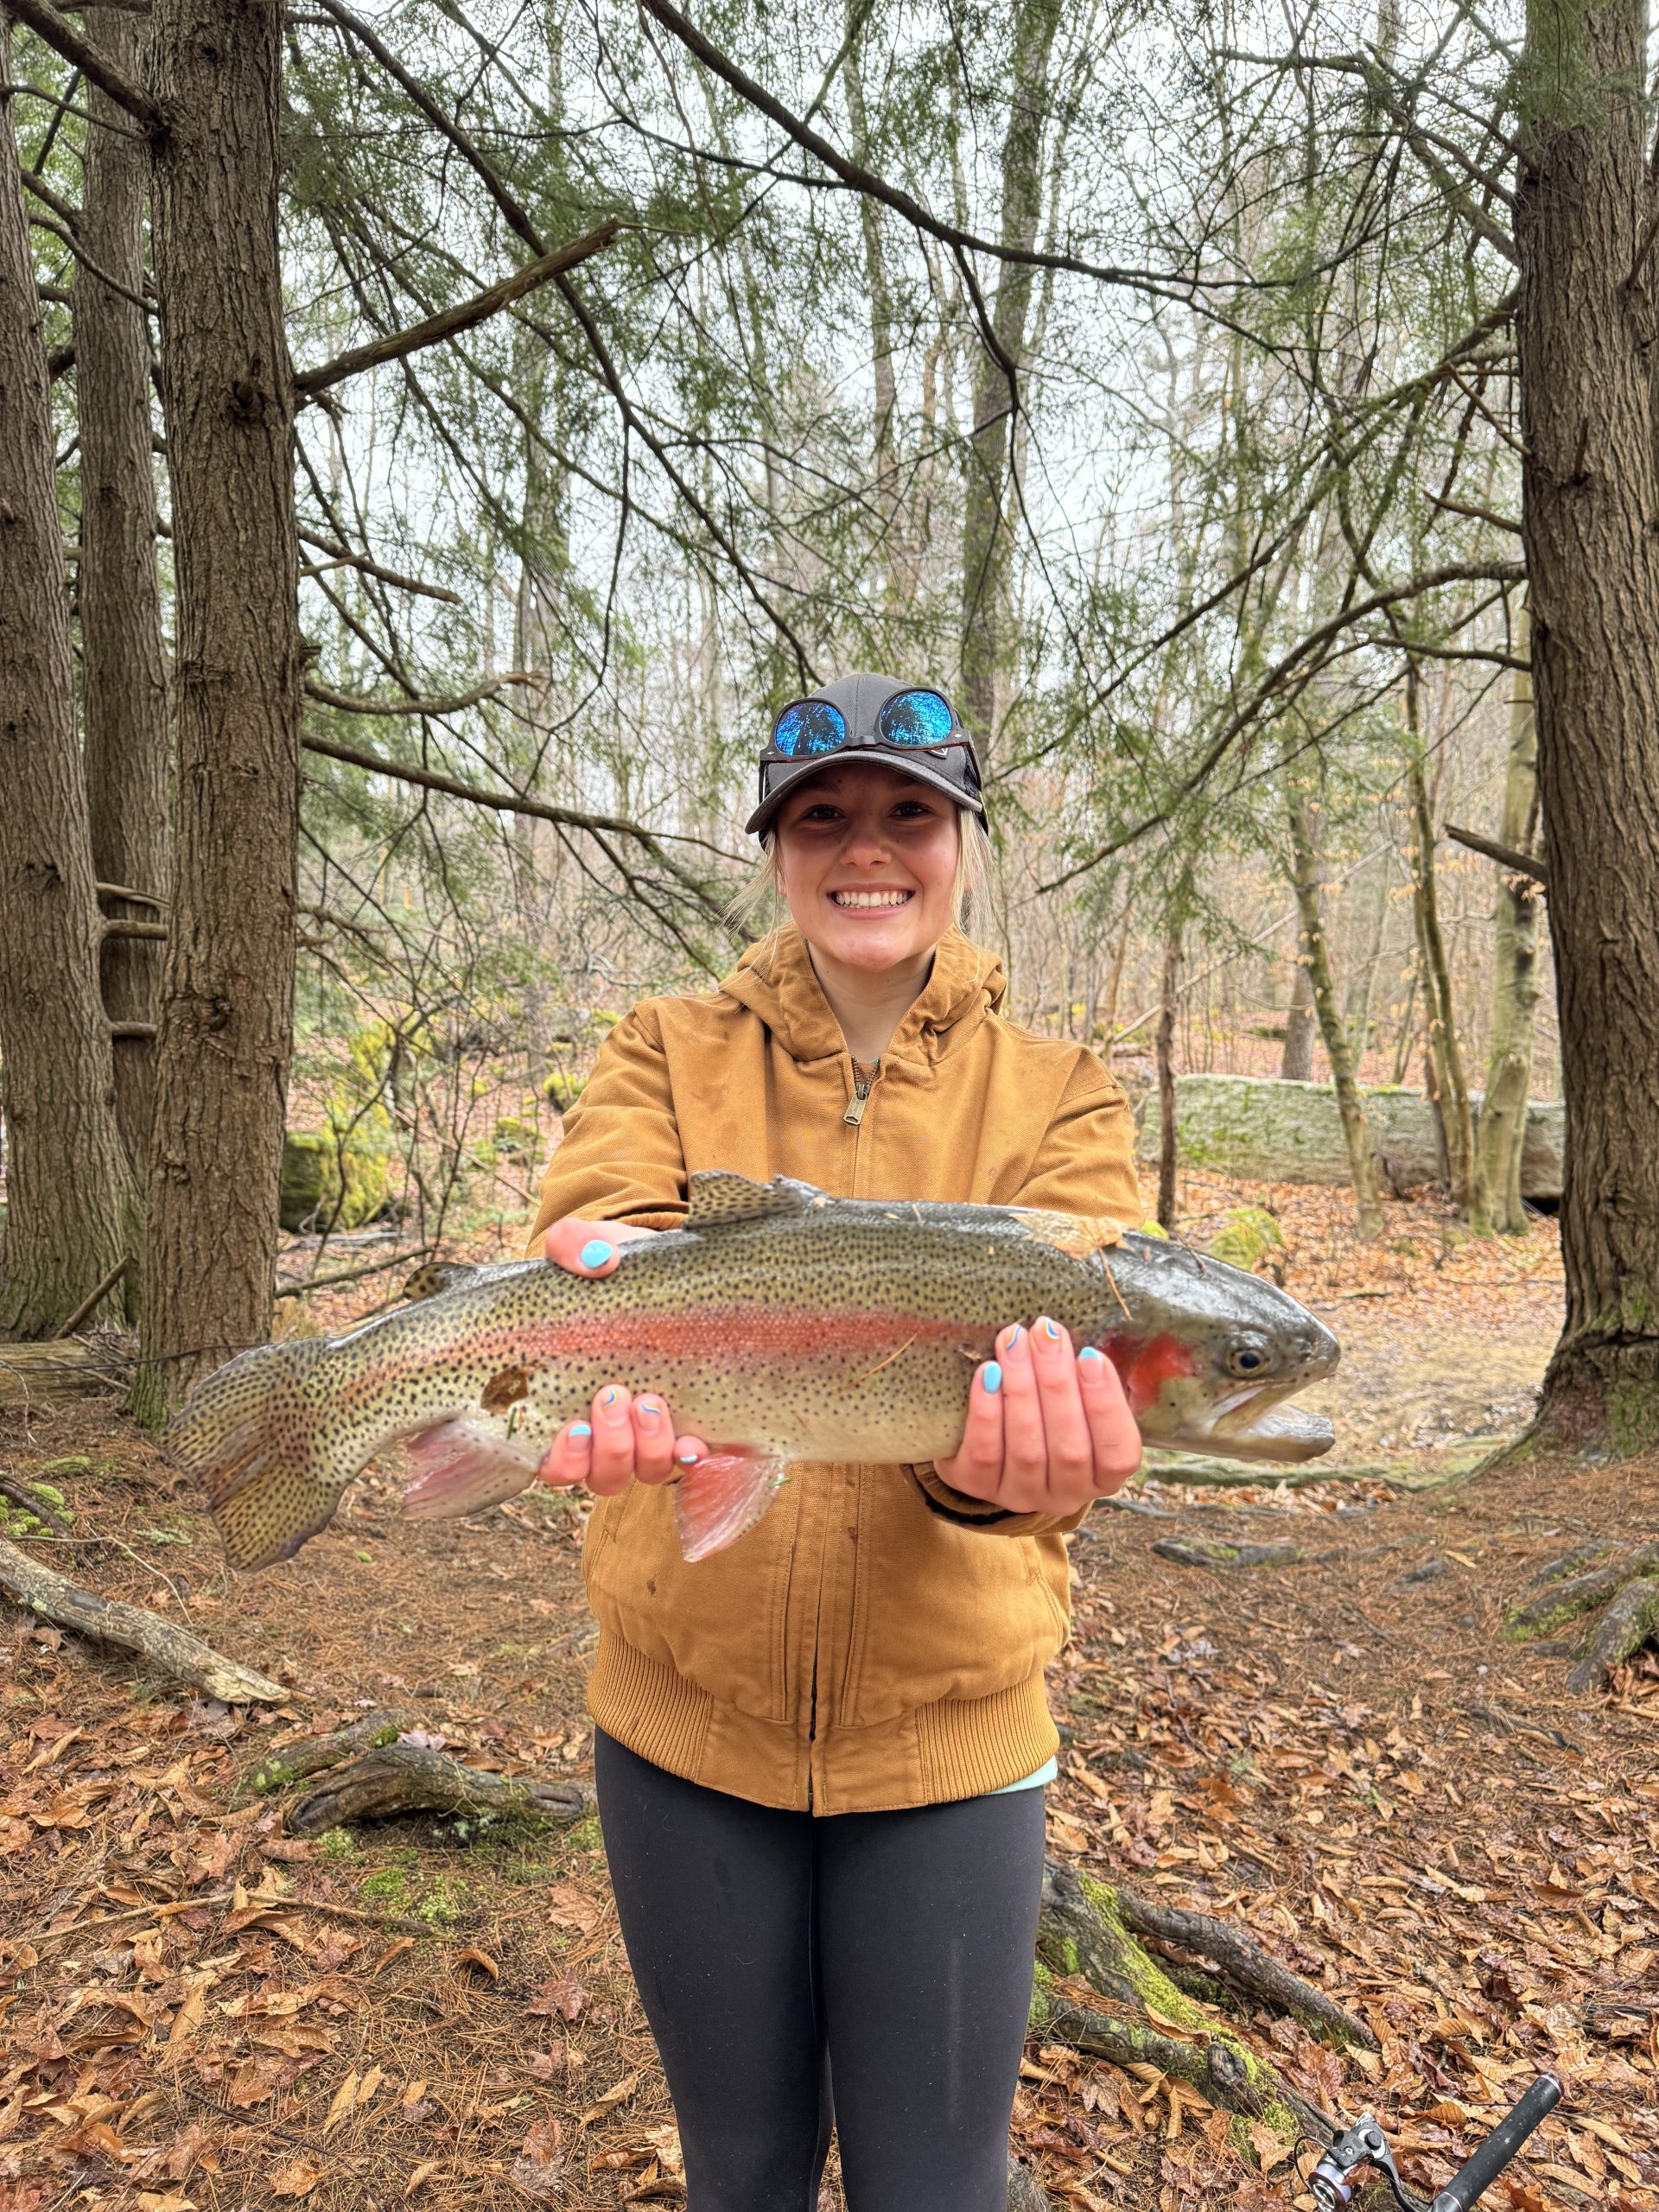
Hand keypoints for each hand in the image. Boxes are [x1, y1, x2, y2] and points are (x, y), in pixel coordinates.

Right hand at [538, 1218, 703, 1495]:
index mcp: (571, 1406)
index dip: (562, 1459)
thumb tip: (596, 1260)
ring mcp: (657, 1437)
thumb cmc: (624, 1272)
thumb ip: (576, 1244)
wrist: (680, 1274)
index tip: (573, 1427)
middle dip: (609, 1447)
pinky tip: (698, 1442)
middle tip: (615, 1395)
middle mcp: (613, 1434)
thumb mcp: (598, 1249)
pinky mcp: (702, 1428)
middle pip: (602, 1476)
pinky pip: (698, 1464)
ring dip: (649, 1450)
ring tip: (653, 1402)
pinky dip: (695, 1458)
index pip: (553, 1462)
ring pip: (648, 1473)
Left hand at [934, 1317, 1140, 1516]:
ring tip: (1014, 1341)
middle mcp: (1066, 1495)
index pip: (1117, 1453)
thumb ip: (1084, 1382)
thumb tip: (1074, 1341)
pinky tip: (987, 1373)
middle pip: (1069, 1447)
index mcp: (1103, 1476)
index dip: (1105, 1405)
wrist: (991, 1444)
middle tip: (1045, 1332)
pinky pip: (985, 1454)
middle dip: (1057, 1383)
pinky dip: (987, 1412)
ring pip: (1027, 1449)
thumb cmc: (1047, 1414)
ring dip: (1021, 1388)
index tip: (1090, 1355)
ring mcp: (1022, 1495)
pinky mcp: (979, 1487)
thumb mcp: (1077, 1403)